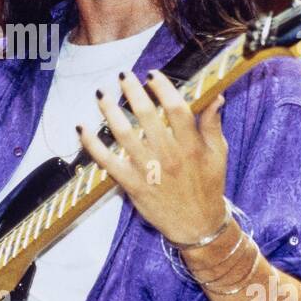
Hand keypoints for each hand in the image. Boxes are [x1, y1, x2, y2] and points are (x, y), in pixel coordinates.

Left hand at [77, 70, 230, 244]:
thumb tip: (216, 96)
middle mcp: (169, 155)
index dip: (162, 87)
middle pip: (146, 115)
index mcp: (192, 145)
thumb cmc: (209, 186)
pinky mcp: (132, 184)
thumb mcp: (218, 154)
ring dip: (109, 111)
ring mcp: (149, 170)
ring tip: (101, 95)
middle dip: (132, 91)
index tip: (151, 74)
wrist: (197, 225)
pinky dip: (91, 144)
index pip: (176, 108)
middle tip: (123, 77)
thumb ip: (213, 124)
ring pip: (123, 133)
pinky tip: (82, 128)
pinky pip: (107, 161)